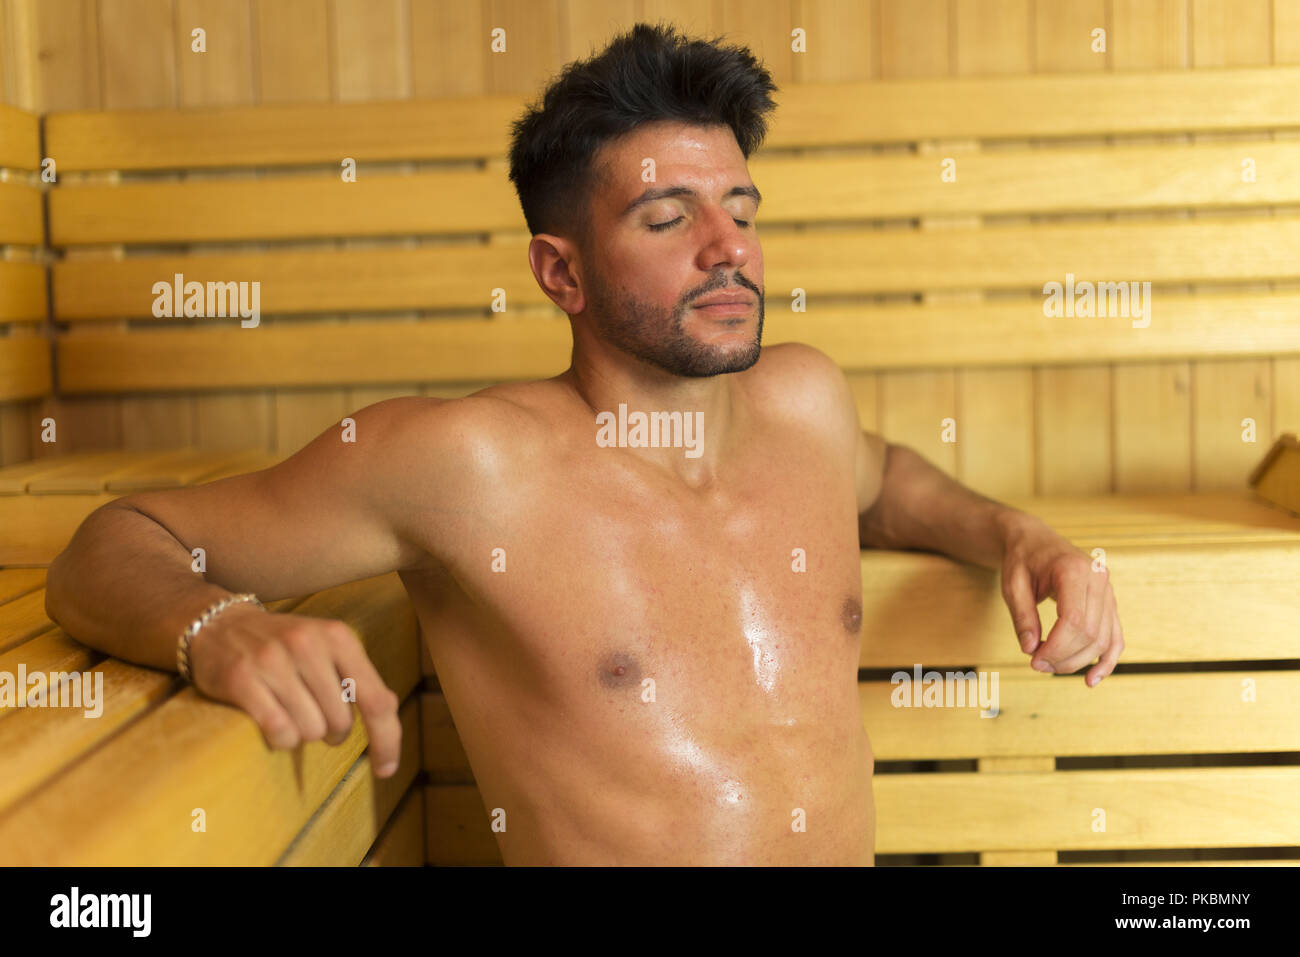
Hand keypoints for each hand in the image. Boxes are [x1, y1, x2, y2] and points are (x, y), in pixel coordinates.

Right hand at [188, 603, 401, 775]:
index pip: (377, 700)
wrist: (219, 625)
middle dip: (330, 731)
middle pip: (341, 723)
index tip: (387, 769)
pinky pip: (279, 732)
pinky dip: (279, 739)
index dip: (387, 739)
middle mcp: (308, 643)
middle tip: (312, 713)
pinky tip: (270, 722)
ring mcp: (273, 660)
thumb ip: (357, 677)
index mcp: (339, 637)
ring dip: (301, 734)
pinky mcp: (242, 678)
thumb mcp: (327, 648)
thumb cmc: (284, 646)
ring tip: (287, 711)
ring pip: (310, 731)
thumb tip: (388, 715)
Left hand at [997, 514, 1123, 685]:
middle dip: (1064, 657)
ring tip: (1051, 667)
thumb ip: (1022, 617)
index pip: (1075, 620)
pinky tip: (1092, 679)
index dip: (1056, 647)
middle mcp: (1098, 578)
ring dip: (1079, 661)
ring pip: (1104, 639)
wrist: (1035, 540)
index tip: (1034, 660)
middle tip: (1036, 665)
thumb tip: (1030, 650)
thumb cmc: (1022, 560)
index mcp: (1073, 570)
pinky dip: (1106, 659)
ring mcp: (1108, 591)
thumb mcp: (1012, 585)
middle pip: (1090, 633)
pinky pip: (1115, 636)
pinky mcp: (1109, 602)